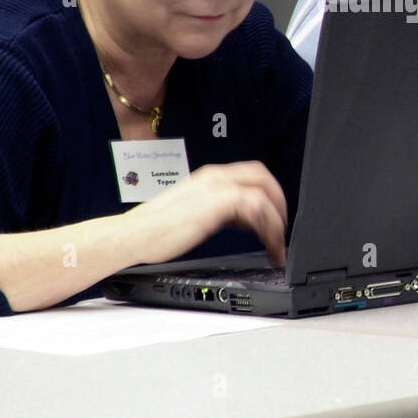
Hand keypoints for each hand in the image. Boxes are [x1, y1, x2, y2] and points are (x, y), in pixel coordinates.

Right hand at [123, 161, 287, 265]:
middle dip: (279, 200)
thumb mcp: (191, 211)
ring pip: (265, 191)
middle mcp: (215, 177)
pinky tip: (270, 245)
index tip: (273, 213)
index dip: (268, 192)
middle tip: (282, 226)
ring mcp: (218, 187)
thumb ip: (214, 208)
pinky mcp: (219, 203)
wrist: (134, 235)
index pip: (250, 173)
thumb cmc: (154, 229)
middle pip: (263, 175)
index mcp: (209, 177)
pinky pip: (258, 208)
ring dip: (278, 218)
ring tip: (279, 242)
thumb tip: (234, 218)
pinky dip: (270, 228)